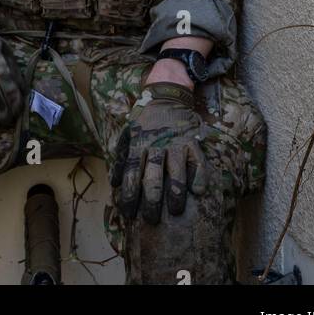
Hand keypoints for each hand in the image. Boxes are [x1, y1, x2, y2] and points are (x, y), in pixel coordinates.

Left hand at [110, 83, 211, 223]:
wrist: (166, 94)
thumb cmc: (145, 120)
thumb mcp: (128, 133)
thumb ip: (121, 157)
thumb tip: (114, 183)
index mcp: (138, 144)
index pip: (131, 173)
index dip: (129, 194)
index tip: (128, 213)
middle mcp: (156, 145)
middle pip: (152, 176)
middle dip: (151, 200)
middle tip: (151, 220)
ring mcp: (175, 143)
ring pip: (175, 171)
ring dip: (175, 193)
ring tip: (175, 211)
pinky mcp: (191, 141)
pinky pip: (197, 161)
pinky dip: (199, 177)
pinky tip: (198, 191)